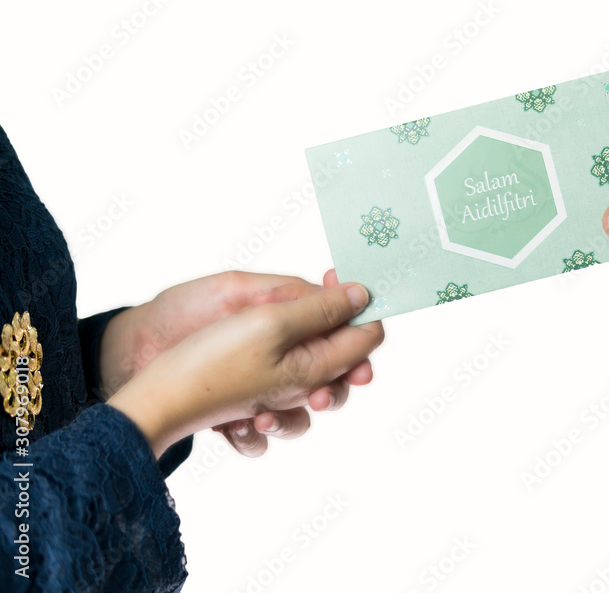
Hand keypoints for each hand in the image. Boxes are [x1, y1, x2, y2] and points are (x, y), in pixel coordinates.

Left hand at [107, 282, 384, 457]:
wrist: (126, 351)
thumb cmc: (181, 311)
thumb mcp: (242, 292)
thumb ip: (299, 296)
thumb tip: (354, 291)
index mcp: (287, 321)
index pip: (341, 335)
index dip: (357, 349)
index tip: (362, 365)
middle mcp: (278, 358)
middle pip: (330, 380)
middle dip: (333, 391)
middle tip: (321, 396)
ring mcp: (258, 391)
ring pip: (301, 415)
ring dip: (291, 418)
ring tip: (264, 414)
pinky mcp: (234, 419)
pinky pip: (261, 439)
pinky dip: (253, 436)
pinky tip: (237, 425)